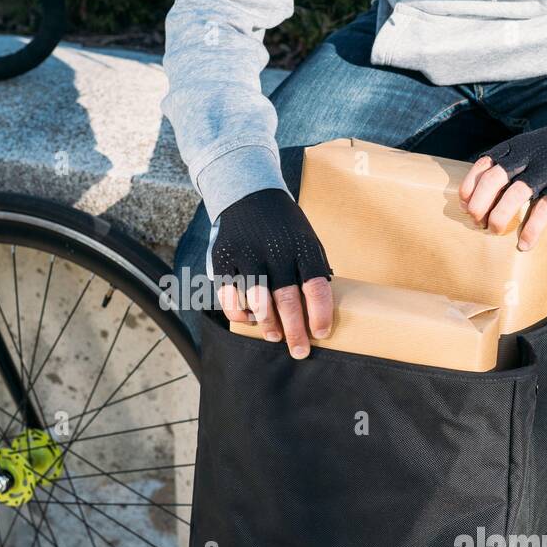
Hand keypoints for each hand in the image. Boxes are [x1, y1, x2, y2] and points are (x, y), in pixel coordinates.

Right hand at [211, 188, 332, 358]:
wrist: (248, 194)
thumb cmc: (284, 228)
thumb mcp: (305, 240)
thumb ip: (310, 272)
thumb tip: (318, 313)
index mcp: (301, 247)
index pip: (315, 286)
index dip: (319, 314)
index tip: (322, 333)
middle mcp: (275, 251)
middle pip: (287, 300)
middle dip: (294, 331)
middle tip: (299, 351)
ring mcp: (247, 255)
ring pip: (257, 302)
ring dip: (267, 325)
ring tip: (274, 337)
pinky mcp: (224, 259)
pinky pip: (230, 297)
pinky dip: (239, 313)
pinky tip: (249, 319)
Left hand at [460, 115, 546, 249]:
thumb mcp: (528, 147)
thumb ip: (507, 165)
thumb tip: (477, 196)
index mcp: (515, 147)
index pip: (483, 165)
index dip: (469, 187)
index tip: (464, 205)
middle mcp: (528, 157)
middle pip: (494, 179)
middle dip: (479, 204)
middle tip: (476, 221)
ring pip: (516, 194)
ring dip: (500, 216)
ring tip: (494, 231)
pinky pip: (544, 210)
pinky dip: (531, 230)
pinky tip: (523, 244)